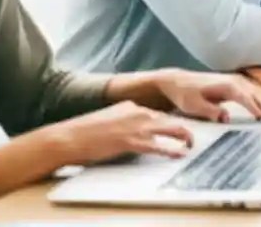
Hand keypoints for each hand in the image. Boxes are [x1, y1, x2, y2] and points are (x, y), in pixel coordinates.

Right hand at [44, 101, 194, 164]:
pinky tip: (180, 153)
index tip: (179, 127)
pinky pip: (158, 145)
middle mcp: (137, 112)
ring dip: (184, 136)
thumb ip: (124, 122)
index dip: (170, 121)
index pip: (157, 113)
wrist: (69, 137)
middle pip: (168, 118)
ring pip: (169, 128)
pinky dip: (172, 150)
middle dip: (182, 127)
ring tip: (191, 144)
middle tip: (191, 136)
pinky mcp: (131, 141)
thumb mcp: (108, 120)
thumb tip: (134, 131)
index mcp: (131, 106)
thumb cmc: (84, 132)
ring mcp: (135, 126)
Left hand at [154, 69, 260, 122]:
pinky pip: (252, 92)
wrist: (178, 82)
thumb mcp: (193, 106)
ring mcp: (236, 80)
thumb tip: (227, 118)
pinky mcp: (234, 83)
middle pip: (256, 95)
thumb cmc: (185, 94)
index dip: (257, 109)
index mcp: (227, 86)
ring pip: (256, 92)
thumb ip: (210, 111)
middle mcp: (234, 81)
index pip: (246, 98)